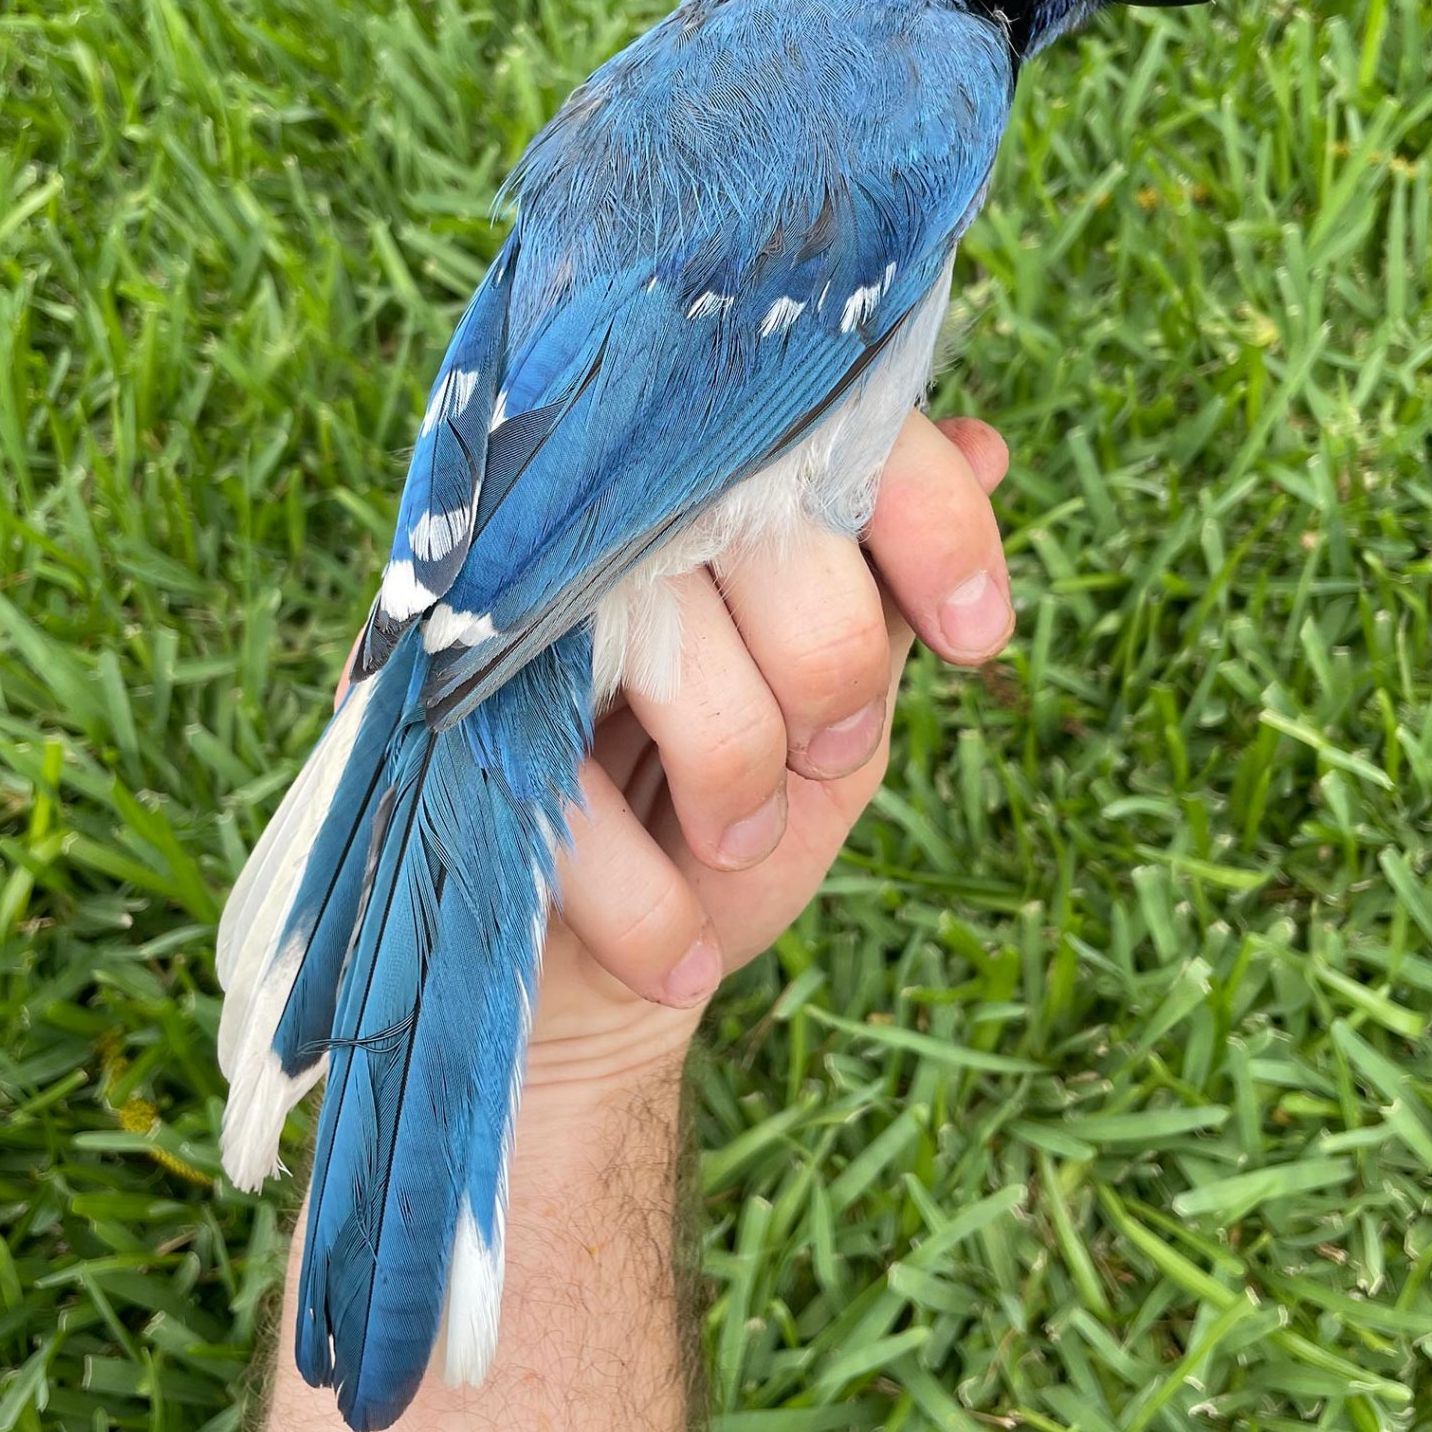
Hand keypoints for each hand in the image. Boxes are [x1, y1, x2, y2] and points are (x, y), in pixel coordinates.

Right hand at [336, 411, 1013, 1085]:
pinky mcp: (439, 728)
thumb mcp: (834, 729)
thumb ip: (885, 609)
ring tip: (732, 842)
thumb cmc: (712, 839)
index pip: (830, 425)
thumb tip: (992, 444)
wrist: (577, 1005)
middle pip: (765, 524)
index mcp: (698, 500)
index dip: (928, 513)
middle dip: (830, 667)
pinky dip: (651, 903)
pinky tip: (677, 958)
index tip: (976, 636)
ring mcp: (510, 618)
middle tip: (821, 753)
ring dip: (738, 779)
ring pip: (677, 643)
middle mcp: (598, 521)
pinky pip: (571, 791)